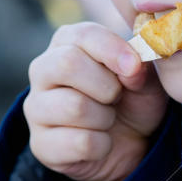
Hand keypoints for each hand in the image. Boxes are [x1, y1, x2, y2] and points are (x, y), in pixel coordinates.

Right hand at [24, 21, 168, 180]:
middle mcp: (43, 70)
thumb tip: (133, 67)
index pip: (82, 34)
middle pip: (67, 64)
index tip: (135, 66)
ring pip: (74, 107)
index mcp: (66, 43)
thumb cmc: (131, 101)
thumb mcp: (145, 81)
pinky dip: (103, 145)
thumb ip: (141, 69)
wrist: (128, 146)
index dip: (112, 49)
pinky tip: (100, 142)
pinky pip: (80, 142)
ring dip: (106, 118)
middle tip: (117, 97)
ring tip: (107, 120)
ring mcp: (36, 108)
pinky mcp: (40, 144)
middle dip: (106, 86)